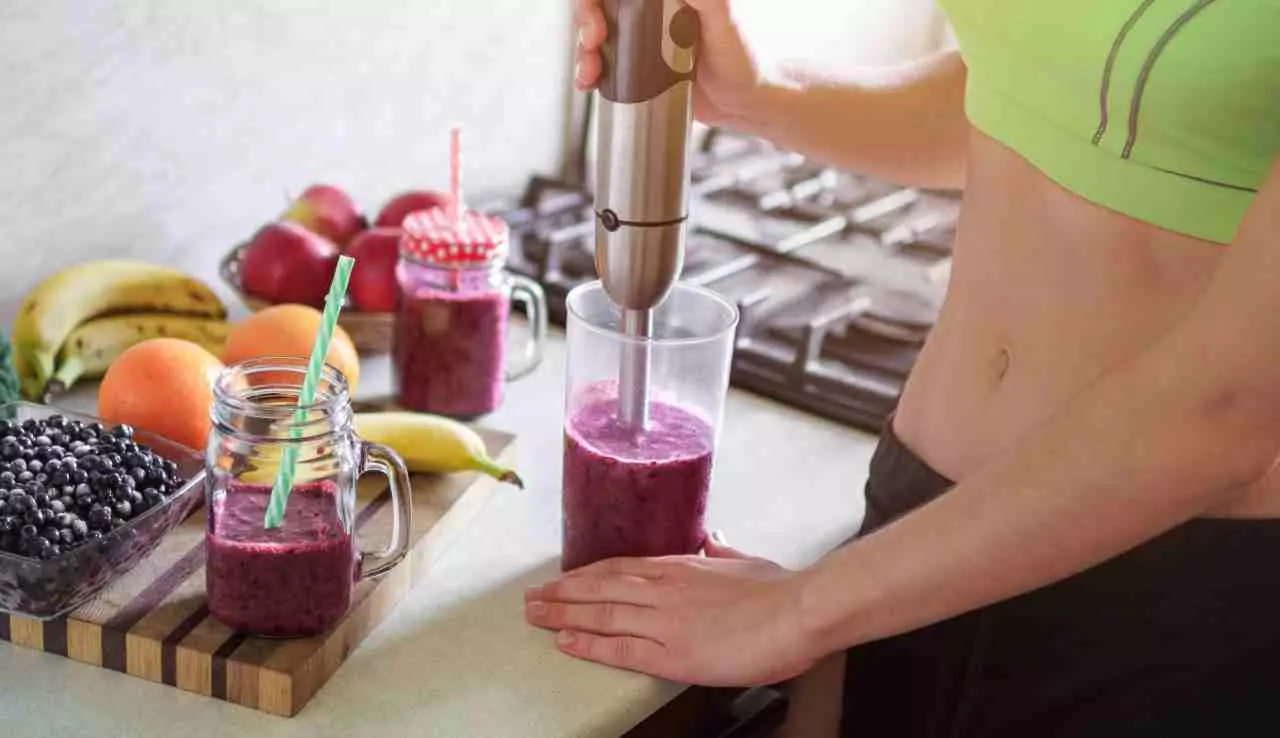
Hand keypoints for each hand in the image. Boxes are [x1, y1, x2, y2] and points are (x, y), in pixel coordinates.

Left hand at [525, 534, 819, 685]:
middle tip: (531, 597)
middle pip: (599, 587)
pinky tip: (564, 642)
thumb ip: (724, 553)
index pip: (619, 567)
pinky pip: (619, 648)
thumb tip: (714, 540)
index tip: (563, 579)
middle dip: (561, 592)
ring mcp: (665, 620)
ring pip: (600, 613)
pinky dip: (588, 643)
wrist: (799, 610)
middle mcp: (664, 588)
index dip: (586, 574)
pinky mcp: (672, 652)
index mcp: (682, 566)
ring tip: (534, 615)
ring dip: (562, 613)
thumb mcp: (747, 561)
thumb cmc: (781, 589)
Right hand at [574, 0, 764, 127]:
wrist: (754, 103)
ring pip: (599, 31)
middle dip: (586, 19)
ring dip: (584, 49)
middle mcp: (657, 8)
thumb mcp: (725, 16)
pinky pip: (608, 61)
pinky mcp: (644, 66)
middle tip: (594, 44)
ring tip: (591, 73)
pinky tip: (590, 82)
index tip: (600, 20)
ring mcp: (647, 37)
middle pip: (603, 4)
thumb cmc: (751, 57)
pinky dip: (591, 69)